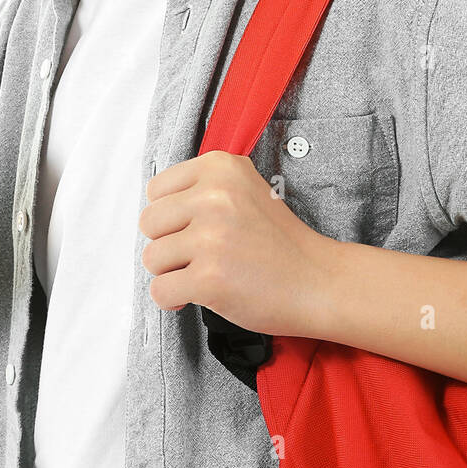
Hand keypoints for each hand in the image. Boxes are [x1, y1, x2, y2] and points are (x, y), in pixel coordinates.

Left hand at [139, 150, 336, 337]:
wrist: (317, 281)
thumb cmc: (280, 241)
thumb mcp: (246, 188)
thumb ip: (205, 186)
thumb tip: (159, 202)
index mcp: (220, 167)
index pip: (156, 189)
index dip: (170, 214)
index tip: (193, 227)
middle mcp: (213, 196)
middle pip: (148, 222)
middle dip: (168, 243)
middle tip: (200, 254)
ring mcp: (211, 238)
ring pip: (151, 258)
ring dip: (172, 272)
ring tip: (204, 273)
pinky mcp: (209, 278)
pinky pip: (160, 291)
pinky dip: (174, 299)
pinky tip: (198, 295)